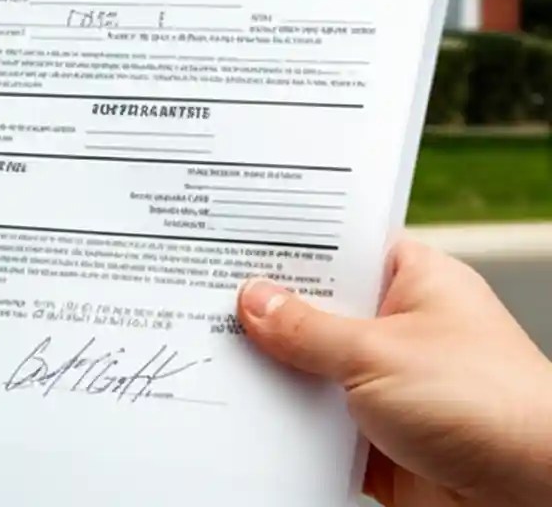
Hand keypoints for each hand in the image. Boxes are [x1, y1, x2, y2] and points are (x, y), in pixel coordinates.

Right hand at [237, 240, 551, 506]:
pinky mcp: (377, 437)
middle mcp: (401, 328)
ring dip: (273, 374)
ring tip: (212, 358)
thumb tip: (253, 301)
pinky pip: (315, 424)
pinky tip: (243, 416)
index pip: (341, 248)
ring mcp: (388, 384)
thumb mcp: (378, 352)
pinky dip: (284, 425)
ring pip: (311, 370)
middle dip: (267, 315)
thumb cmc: (488, 404)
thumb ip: (307, 329)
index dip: (289, 246)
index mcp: (416, 282)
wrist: (534, 495)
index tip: (233, 242)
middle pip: (318, 311)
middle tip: (207, 302)